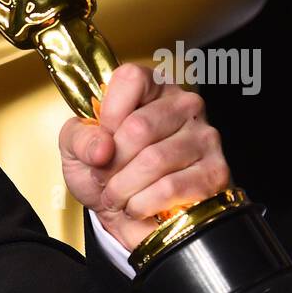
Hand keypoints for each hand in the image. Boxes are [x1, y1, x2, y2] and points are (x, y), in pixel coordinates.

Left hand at [59, 63, 232, 251]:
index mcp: (151, 87)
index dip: (107, 116)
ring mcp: (204, 137)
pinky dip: (142, 204)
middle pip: (139, 128)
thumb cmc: (105, 171)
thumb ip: (80, 138)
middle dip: (110, 164)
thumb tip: (102, 148)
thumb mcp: (76, 148)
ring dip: (123, 189)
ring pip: (154, 161)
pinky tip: (137, 207)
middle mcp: (184, 104)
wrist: (125, 213)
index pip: (130, 79)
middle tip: (103, 178)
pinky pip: (170, 188)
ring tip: (116, 196)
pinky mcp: (215, 172)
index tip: (101, 142)